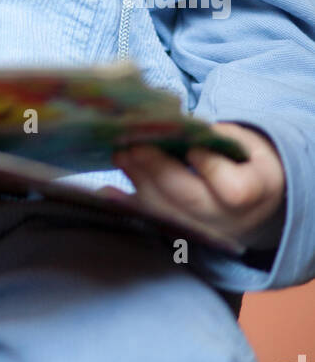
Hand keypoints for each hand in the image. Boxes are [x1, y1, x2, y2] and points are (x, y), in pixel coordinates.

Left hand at [111, 122, 286, 250]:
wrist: (256, 204)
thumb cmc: (247, 164)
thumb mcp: (249, 145)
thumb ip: (224, 137)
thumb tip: (185, 129)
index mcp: (253, 193)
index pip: (234, 189)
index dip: (211, 169)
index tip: (191, 147)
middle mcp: (226, 219)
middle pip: (190, 200)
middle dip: (158, 171)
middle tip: (135, 146)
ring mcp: (201, 230)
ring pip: (166, 210)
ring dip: (139, 181)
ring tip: (120, 154)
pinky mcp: (181, 232)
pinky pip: (151, 220)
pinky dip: (127, 205)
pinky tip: (106, 192)